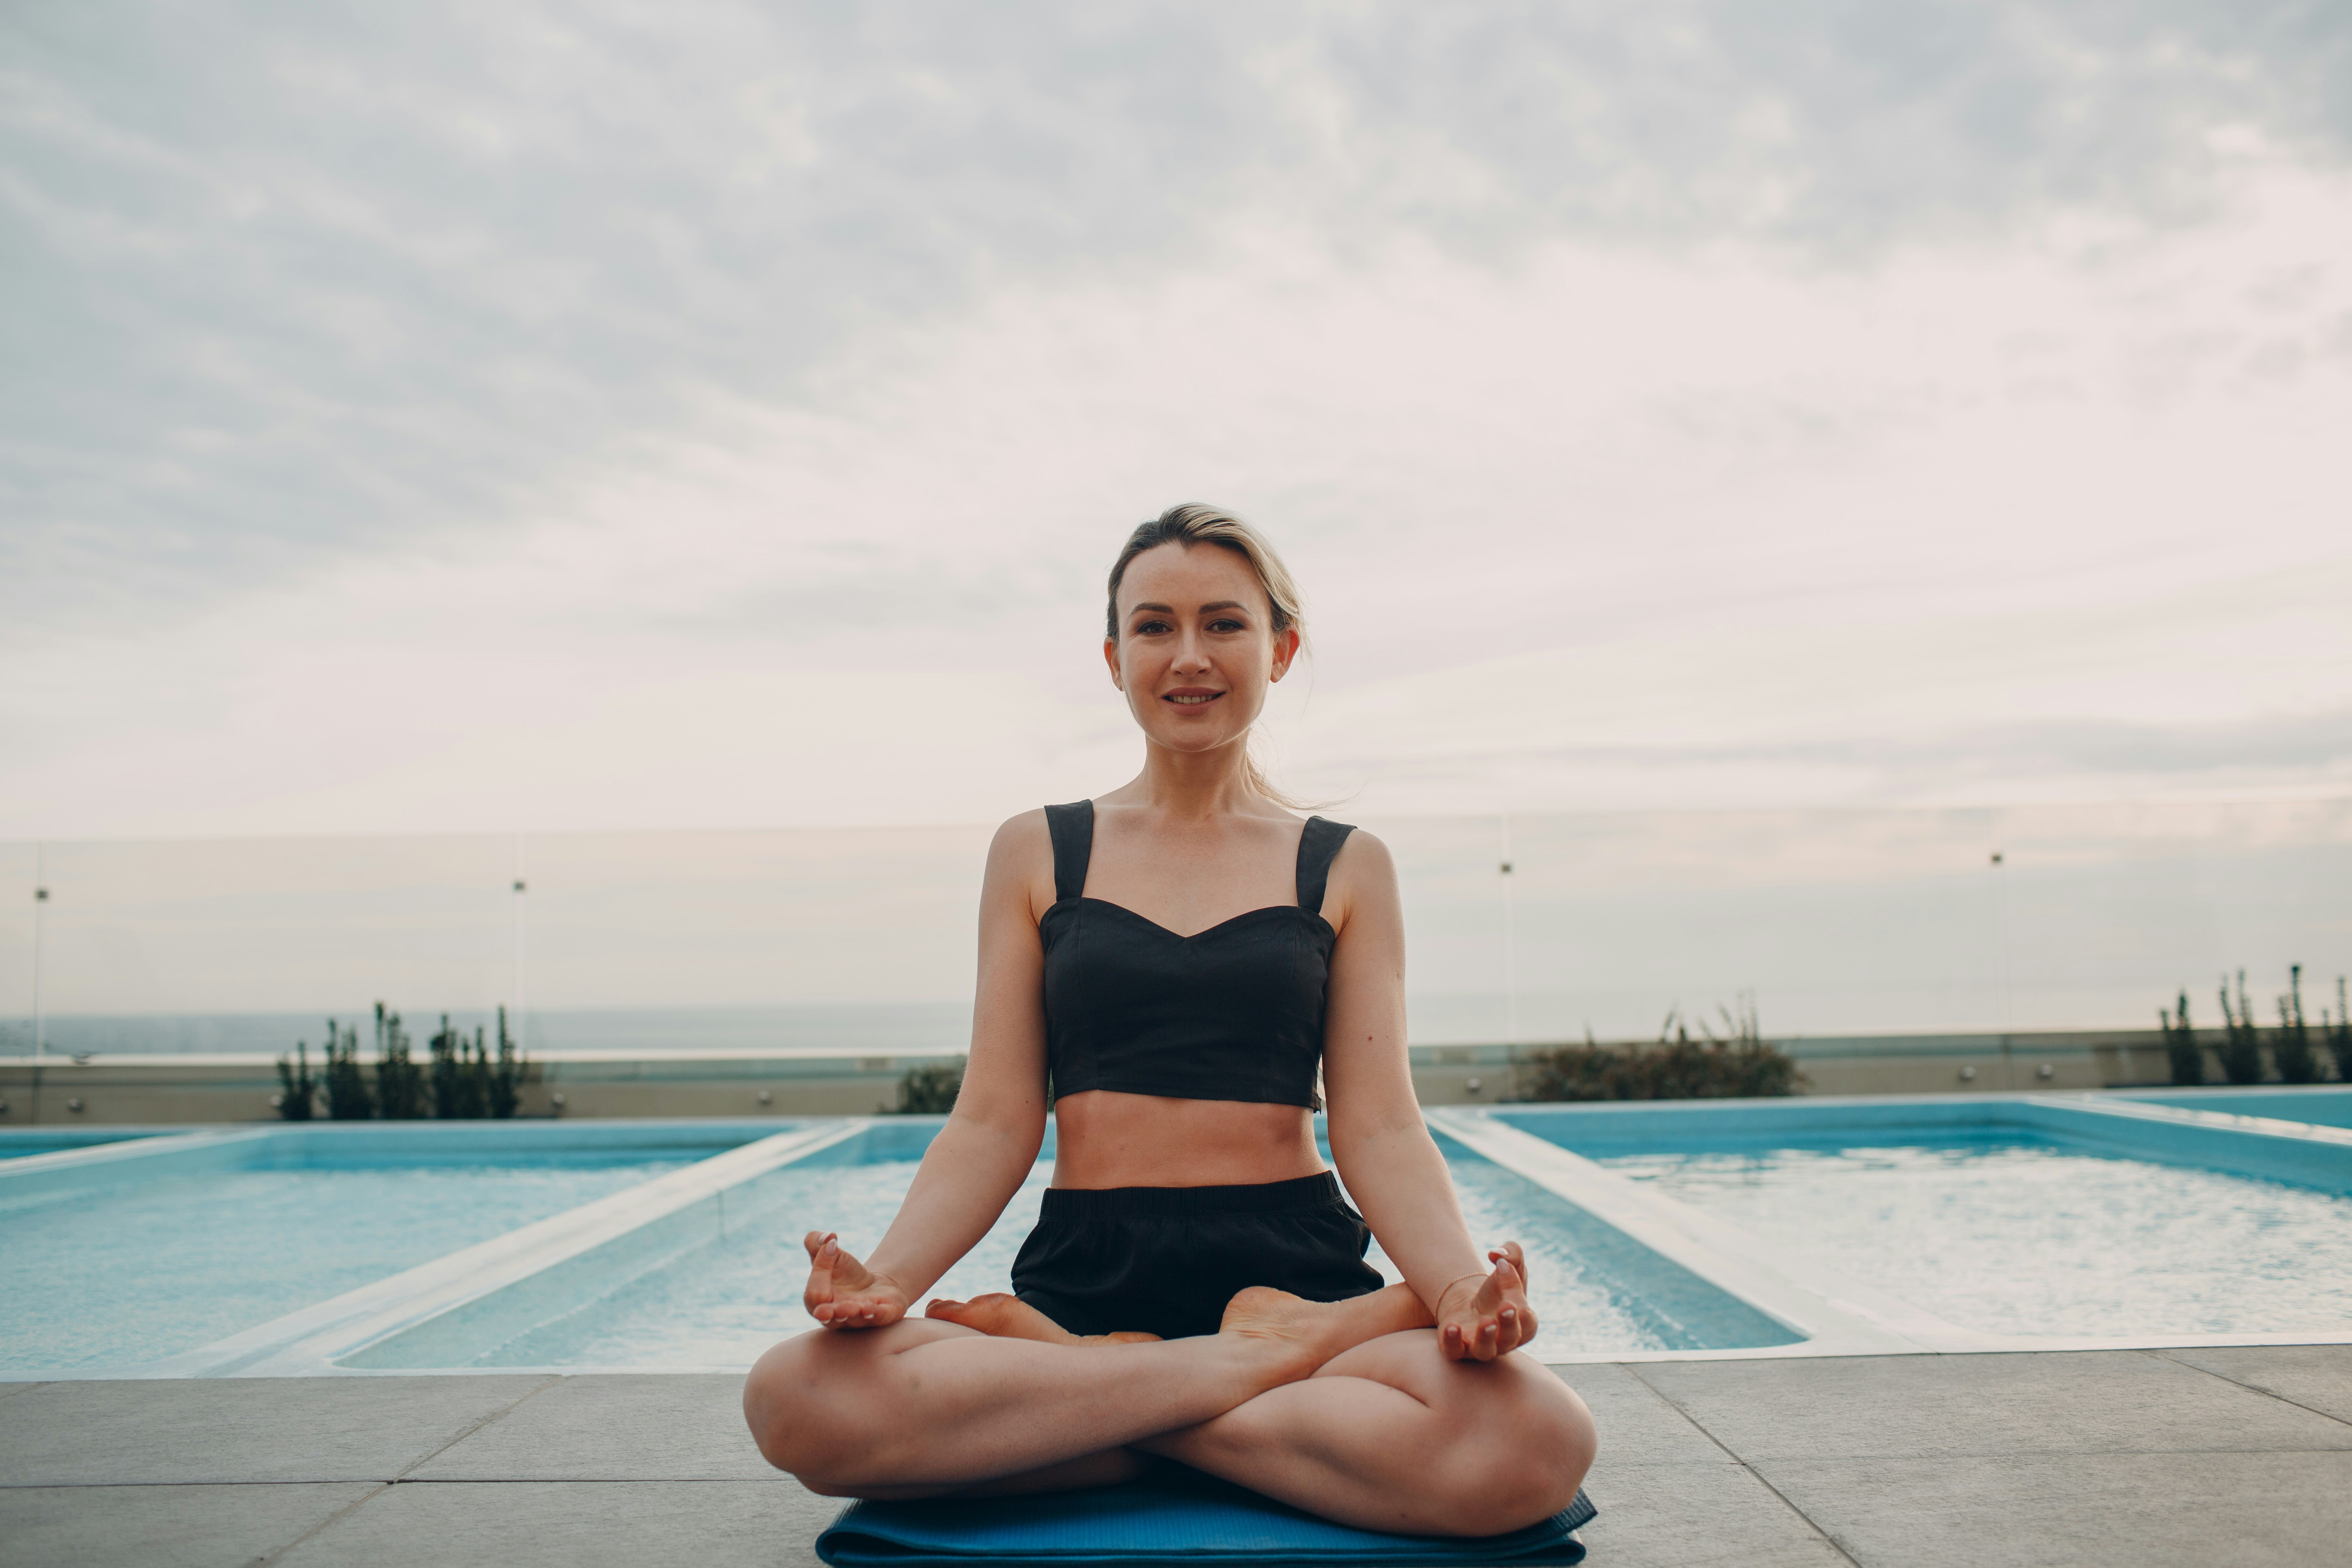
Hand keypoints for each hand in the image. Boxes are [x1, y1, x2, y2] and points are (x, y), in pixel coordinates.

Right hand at [802, 1231, 911, 1329]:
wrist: (876, 1285)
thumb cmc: (847, 1274)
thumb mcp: (832, 1254)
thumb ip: (818, 1243)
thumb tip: (827, 1236)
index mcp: (819, 1302)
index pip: (814, 1293)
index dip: (820, 1271)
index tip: (831, 1247)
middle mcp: (837, 1316)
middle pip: (829, 1317)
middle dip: (829, 1312)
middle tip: (830, 1310)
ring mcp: (860, 1319)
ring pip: (855, 1319)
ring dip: (855, 1313)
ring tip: (857, 1306)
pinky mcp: (882, 1316)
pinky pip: (879, 1318)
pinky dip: (876, 1313)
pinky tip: (874, 1308)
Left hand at [1433, 1242, 1537, 1361]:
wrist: (1468, 1303)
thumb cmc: (1496, 1289)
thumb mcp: (1508, 1265)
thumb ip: (1512, 1254)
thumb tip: (1497, 1254)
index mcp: (1522, 1325)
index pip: (1528, 1321)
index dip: (1523, 1310)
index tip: (1516, 1296)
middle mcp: (1503, 1341)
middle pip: (1509, 1339)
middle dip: (1509, 1324)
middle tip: (1506, 1307)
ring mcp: (1479, 1347)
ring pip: (1485, 1351)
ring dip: (1486, 1338)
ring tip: (1485, 1322)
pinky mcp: (1456, 1347)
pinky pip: (1454, 1351)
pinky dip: (1453, 1342)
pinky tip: (1452, 1327)